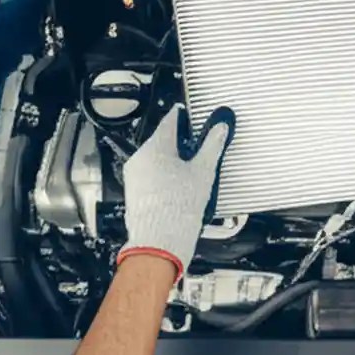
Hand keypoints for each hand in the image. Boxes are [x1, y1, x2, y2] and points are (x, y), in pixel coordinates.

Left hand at [118, 105, 234, 277]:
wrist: (159, 241)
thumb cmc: (177, 210)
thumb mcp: (203, 172)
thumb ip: (212, 145)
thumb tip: (220, 128)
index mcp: (155, 148)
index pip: (169, 121)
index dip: (182, 116)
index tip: (188, 113)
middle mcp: (139, 159)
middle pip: (162, 141)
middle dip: (180, 144)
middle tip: (198, 148)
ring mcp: (134, 176)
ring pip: (156, 159)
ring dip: (172, 161)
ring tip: (190, 174)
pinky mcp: (134, 192)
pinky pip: (150, 175)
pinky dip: (163, 176)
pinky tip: (178, 188)